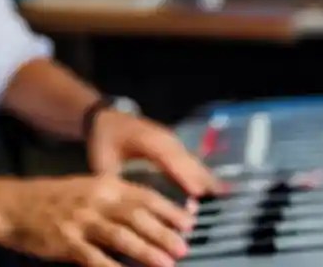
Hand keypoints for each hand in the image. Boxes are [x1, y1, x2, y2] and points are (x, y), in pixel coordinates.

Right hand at [0, 175, 193, 266]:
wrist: (14, 205)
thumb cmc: (57, 198)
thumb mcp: (90, 188)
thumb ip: (118, 198)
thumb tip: (152, 213)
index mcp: (106, 185)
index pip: (145, 196)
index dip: (169, 210)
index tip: (189, 223)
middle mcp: (97, 200)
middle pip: (138, 217)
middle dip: (164, 233)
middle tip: (184, 247)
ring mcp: (81, 222)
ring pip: (121, 237)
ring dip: (146, 251)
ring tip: (166, 263)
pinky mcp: (66, 242)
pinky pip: (94, 259)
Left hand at [87, 109, 222, 196]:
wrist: (108, 118)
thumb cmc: (106, 140)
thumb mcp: (103, 161)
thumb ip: (113, 181)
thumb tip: (120, 204)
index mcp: (147, 139)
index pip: (168, 157)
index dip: (183, 175)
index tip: (196, 192)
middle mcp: (165, 138)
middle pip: (186, 159)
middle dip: (199, 180)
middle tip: (210, 201)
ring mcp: (173, 141)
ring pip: (192, 159)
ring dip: (205, 177)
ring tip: (220, 196)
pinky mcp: (176, 146)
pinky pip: (192, 160)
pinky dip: (202, 173)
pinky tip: (214, 187)